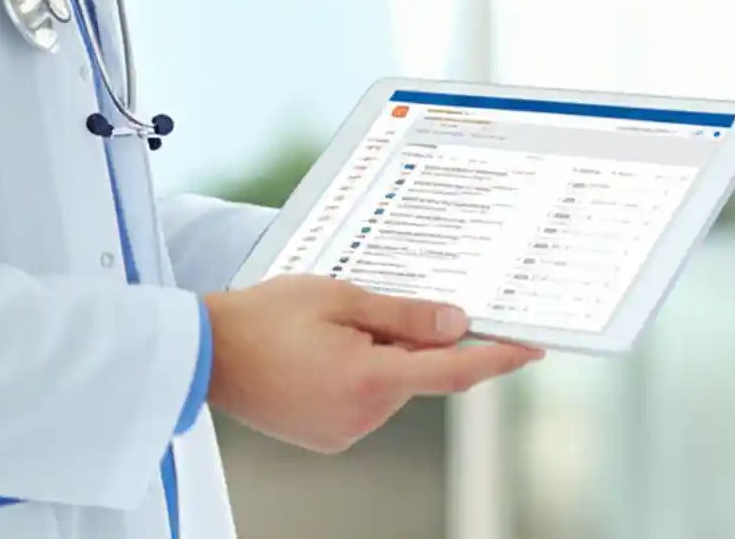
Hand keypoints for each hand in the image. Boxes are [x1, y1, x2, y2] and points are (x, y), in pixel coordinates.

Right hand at [202, 275, 543, 453]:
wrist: (204, 354)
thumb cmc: (265, 318)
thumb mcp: (341, 298)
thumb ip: (406, 315)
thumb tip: (458, 325)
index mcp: (369, 379)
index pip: (452, 372)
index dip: (496, 359)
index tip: (530, 349)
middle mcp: (363, 416)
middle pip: (418, 374)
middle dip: (414, 341)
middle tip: (373, 308)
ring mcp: (344, 432)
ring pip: (392, 387)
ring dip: (383, 357)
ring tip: (331, 329)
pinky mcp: (328, 436)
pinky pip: (367, 402)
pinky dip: (362, 375)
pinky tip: (324, 352)